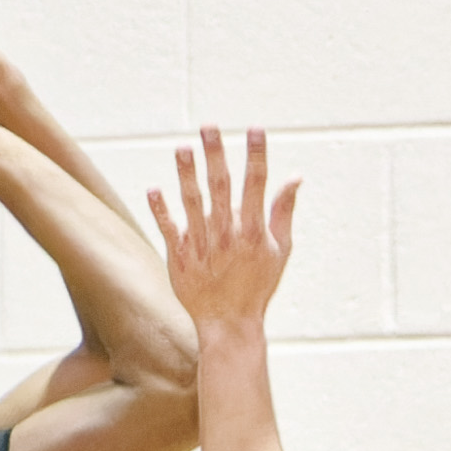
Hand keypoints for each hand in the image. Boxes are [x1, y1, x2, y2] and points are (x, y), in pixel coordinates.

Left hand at [148, 128, 299, 339]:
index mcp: (252, 231)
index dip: (256, 155)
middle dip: (216, 155)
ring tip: (182, 148)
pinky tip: (154, 189)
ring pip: (193, 203)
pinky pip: (168, 230)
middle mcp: (226, 235)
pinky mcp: (180, 257)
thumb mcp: (280, 250)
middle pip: (221, 187)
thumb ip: (283, 212)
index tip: (255, 130)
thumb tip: (296, 177)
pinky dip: (161, 211)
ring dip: (187, 175)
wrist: (229, 324)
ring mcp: (201, 246)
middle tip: (209, 126)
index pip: (256, 185)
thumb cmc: (258, 285)